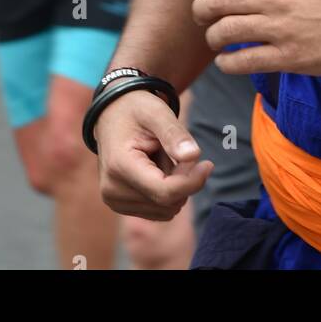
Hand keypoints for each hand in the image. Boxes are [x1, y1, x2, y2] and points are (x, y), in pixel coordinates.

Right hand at [95, 89, 212, 220]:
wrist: (113, 114)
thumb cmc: (136, 110)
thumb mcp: (156, 112)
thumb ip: (174, 133)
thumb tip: (193, 155)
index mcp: (119, 166)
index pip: (164, 192)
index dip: (192, 182)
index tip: (208, 164)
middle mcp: (112, 190)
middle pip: (167, 202)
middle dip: (183, 180)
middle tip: (178, 151)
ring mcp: (115, 201)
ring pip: (166, 210)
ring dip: (174, 186)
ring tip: (160, 157)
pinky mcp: (121, 206)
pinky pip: (159, 211)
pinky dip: (166, 193)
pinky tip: (156, 169)